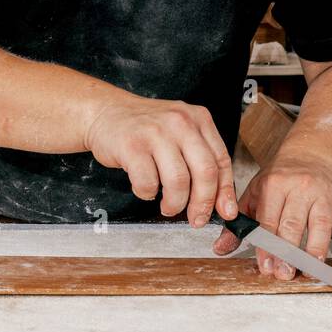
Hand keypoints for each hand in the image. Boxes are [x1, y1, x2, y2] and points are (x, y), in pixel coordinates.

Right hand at [84, 96, 235, 226]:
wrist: (106, 111)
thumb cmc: (146, 129)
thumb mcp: (180, 134)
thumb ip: (201, 162)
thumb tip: (224, 205)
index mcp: (198, 119)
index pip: (221, 160)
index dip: (225, 192)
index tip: (226, 212)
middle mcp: (180, 122)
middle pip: (204, 172)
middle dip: (202, 204)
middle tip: (196, 219)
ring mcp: (155, 132)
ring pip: (178, 182)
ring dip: (175, 204)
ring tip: (168, 207)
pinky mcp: (132, 146)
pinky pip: (148, 183)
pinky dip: (147, 194)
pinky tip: (145, 189)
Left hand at [211, 157, 331, 279]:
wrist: (311, 156)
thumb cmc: (279, 179)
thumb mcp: (255, 193)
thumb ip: (239, 223)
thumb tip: (220, 249)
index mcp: (274, 185)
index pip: (269, 219)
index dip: (267, 245)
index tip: (265, 266)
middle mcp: (300, 189)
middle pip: (294, 224)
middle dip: (288, 252)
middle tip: (284, 274)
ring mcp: (322, 196)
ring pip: (320, 225)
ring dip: (316, 251)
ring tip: (311, 272)